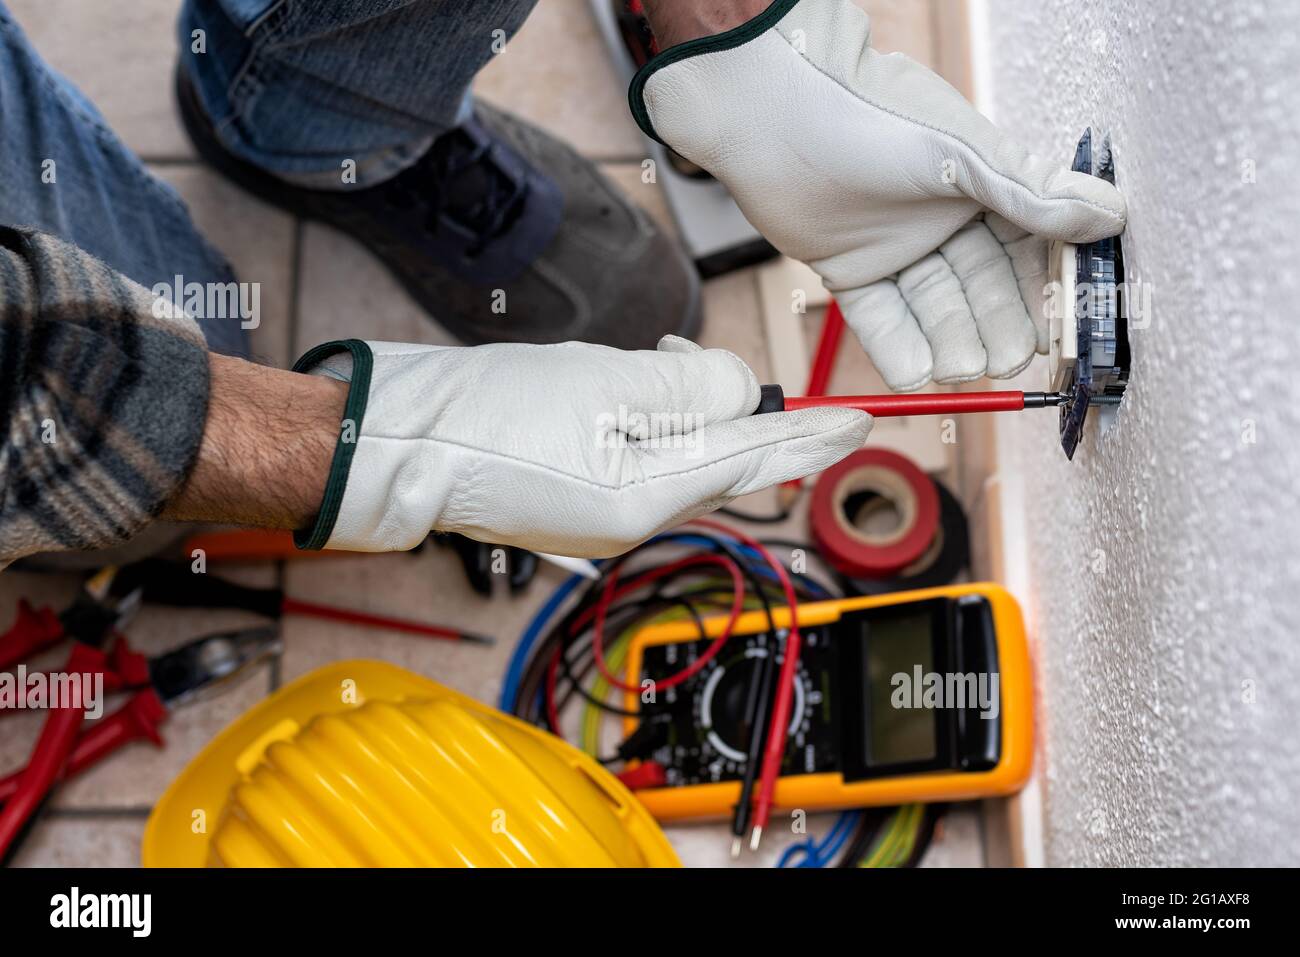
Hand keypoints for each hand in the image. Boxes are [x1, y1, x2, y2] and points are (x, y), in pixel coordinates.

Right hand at [292, 336, 870, 557]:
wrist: (395, 442)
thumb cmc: (485, 413)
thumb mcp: (602, 381)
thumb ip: (690, 387)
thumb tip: (743, 390)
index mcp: (644, 501)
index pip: (754, 462)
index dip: (812, 437)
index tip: (863, 420)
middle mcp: (631, 522)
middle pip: (719, 462)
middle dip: (733, 408)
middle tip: (700, 354)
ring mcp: (602, 518)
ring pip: (680, 458)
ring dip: (682, 406)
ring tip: (646, 359)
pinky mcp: (578, 501)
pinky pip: (642, 461)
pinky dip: (649, 421)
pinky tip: (623, 386)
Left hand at [631, 0, 1126, 390]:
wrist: (774, 113)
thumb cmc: (870, 116)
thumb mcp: (962, 158)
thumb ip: (1031, 196)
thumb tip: (1111, 214)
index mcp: (981, 184)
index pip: (1025, 247)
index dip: (1040, 290)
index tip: (1055, 331)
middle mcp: (941, 219)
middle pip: (980, 288)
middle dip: (993, 325)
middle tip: (1004, 361)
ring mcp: (895, 245)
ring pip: (933, 307)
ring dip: (948, 340)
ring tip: (959, 369)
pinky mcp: (849, 268)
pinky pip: (881, 317)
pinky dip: (897, 345)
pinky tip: (915, 374)